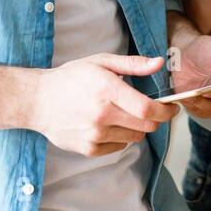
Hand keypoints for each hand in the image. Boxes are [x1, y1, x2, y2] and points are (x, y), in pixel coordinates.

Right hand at [31, 53, 177, 156]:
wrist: (38, 100)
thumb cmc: (71, 78)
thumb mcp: (101, 62)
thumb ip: (133, 64)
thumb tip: (159, 62)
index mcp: (107, 90)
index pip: (148, 109)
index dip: (166, 111)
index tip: (172, 108)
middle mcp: (102, 115)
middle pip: (146, 126)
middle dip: (155, 119)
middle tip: (152, 110)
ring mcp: (94, 134)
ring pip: (135, 138)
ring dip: (137, 128)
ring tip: (122, 114)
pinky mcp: (88, 148)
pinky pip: (119, 147)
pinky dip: (121, 138)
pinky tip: (108, 125)